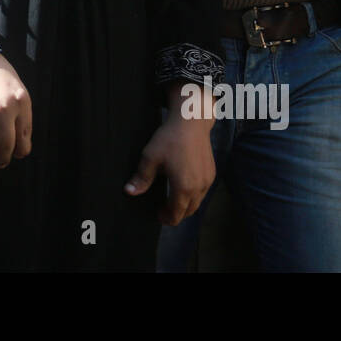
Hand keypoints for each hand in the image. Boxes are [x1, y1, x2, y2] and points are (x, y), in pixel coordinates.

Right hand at [0, 54, 31, 168]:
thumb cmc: (0, 78)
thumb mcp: (19, 93)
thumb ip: (22, 117)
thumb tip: (20, 145)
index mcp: (21, 105)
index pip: (24, 138)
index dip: (21, 151)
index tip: (17, 153)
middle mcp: (4, 112)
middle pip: (5, 147)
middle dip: (3, 160)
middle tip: (0, 163)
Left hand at [124, 83, 215, 224]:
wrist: (191, 122)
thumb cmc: (170, 138)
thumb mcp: (150, 157)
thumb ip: (141, 178)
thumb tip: (129, 192)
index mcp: (183, 188)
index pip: (176, 214)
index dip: (165, 218)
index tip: (157, 214)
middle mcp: (199, 188)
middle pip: (188, 212)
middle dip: (175, 214)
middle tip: (163, 210)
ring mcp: (207, 181)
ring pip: (197, 203)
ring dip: (185, 206)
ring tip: (172, 200)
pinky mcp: (211, 173)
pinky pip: (202, 192)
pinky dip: (193, 196)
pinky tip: (183, 187)